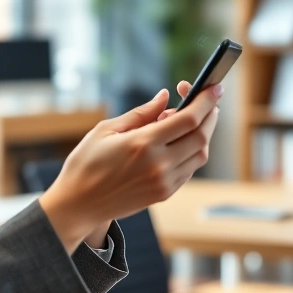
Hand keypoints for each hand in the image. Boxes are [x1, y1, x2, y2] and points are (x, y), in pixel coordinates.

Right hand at [39, 81, 222, 253]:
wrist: (79, 204)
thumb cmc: (86, 163)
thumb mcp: (107, 130)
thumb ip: (141, 113)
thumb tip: (164, 97)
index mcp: (143, 144)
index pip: (188, 119)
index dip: (205, 101)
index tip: (213, 87)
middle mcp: (159, 165)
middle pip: (201, 136)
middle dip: (209, 114)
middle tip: (206, 100)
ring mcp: (164, 182)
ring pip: (200, 155)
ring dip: (202, 134)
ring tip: (187, 120)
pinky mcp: (164, 194)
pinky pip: (189, 169)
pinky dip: (191, 151)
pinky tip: (178, 141)